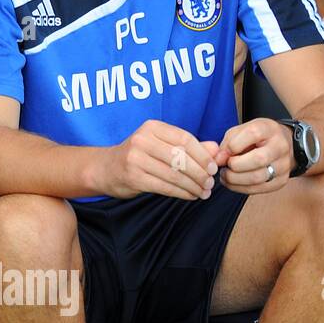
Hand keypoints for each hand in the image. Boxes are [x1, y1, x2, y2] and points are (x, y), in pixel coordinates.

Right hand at [98, 120, 219, 200]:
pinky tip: (190, 195)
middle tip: (210, 183)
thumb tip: (217, 150)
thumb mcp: (162, 145)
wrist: (107, 168)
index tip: (213, 167)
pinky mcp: (133, 177)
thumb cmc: (139, 155)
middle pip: (181, 157)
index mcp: (152, 127)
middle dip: (200, 173)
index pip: (185, 139)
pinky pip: (165, 186)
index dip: (203, 155)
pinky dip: (182, 193)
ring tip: (203, 192)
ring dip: (193, 186)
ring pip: (175, 174)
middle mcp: (142, 140)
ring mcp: (135, 158)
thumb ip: (189, 146)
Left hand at [215, 118, 293, 193]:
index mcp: (269, 129)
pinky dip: (240, 188)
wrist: (280, 145)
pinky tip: (232, 182)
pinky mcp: (281, 181)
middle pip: (258, 159)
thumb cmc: (256, 138)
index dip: (233, 145)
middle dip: (235, 165)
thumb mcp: (240, 131)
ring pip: (258, 177)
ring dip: (235, 179)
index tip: (222, 153)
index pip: (253, 134)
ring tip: (225, 175)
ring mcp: (284, 165)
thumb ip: (228, 143)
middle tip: (224, 166)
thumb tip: (219, 159)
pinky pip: (259, 189)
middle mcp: (280, 147)